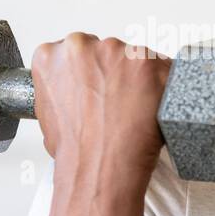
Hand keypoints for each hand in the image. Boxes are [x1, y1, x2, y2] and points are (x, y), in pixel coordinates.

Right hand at [29, 33, 171, 188]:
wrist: (98, 169)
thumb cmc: (75, 150)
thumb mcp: (48, 114)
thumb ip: (60, 87)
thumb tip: (75, 88)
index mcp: (51, 56)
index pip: (78, 51)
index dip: (93, 71)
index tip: (101, 86)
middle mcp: (82, 46)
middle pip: (107, 51)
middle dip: (116, 73)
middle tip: (119, 103)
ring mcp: (117, 51)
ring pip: (136, 58)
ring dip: (141, 79)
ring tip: (136, 110)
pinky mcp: (149, 62)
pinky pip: (166, 67)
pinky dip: (165, 86)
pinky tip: (155, 108)